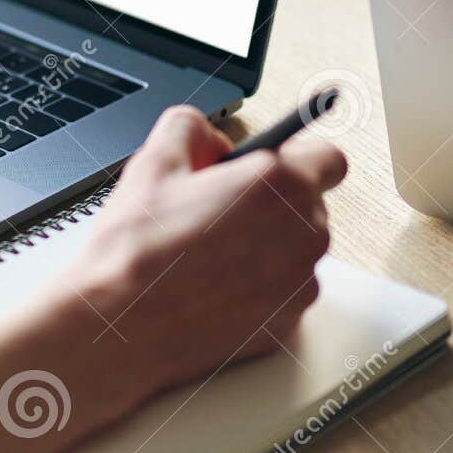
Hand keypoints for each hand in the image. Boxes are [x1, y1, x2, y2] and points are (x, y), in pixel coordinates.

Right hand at [52, 105, 345, 422]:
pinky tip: (211, 285)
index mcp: (279, 184)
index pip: (330, 158)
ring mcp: (300, 284)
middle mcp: (304, 234)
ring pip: (297, 250)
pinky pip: (284, 292)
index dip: (299, 157)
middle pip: (310, 205)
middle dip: (273, 202)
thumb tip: (209, 137)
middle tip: (219, 208)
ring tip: (208, 251)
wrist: (123, 325)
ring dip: (267, 245)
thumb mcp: (154, 161)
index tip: (274, 165)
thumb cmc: (139, 250)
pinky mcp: (288, 323)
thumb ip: (191, 127)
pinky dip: (259, 286)